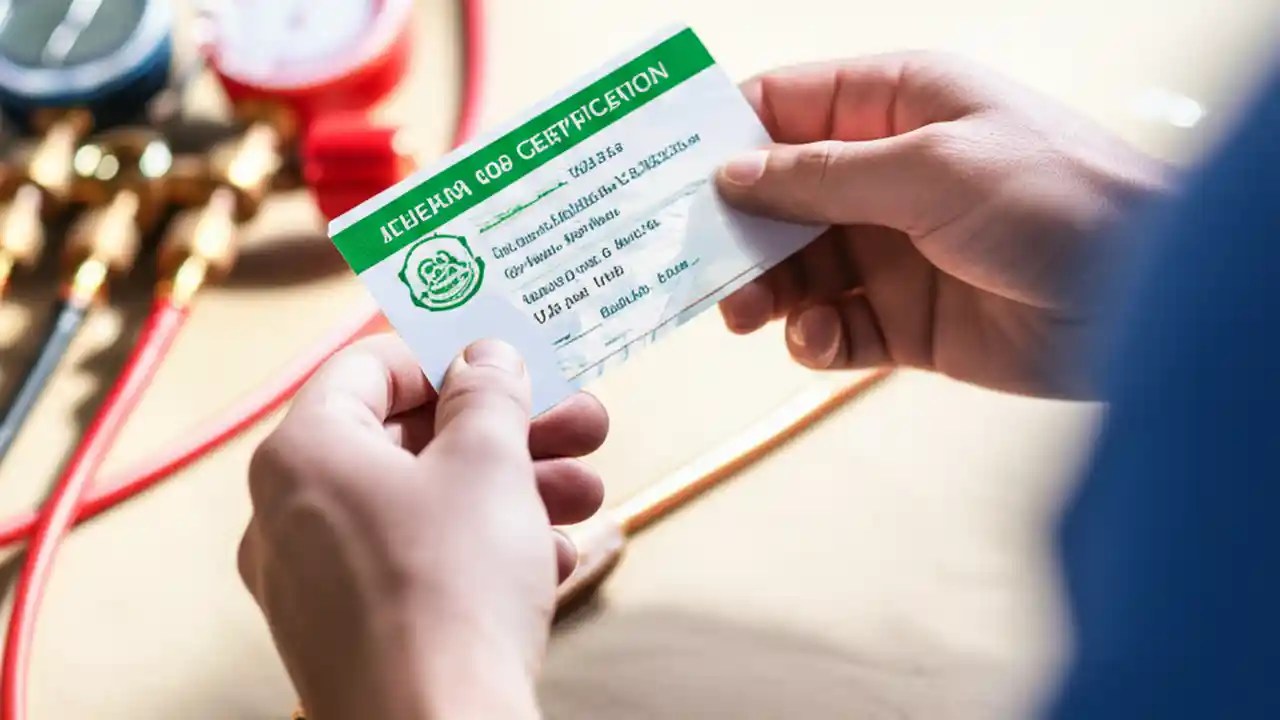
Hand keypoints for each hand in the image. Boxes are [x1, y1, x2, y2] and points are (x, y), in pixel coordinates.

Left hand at [238, 335, 607, 719]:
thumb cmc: (453, 588)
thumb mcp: (488, 463)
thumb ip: (488, 393)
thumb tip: (486, 356)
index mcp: (305, 452)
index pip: (368, 366)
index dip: (447, 353)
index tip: (509, 361)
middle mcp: (290, 513)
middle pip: (408, 440)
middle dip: (507, 430)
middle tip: (576, 425)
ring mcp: (315, 582)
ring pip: (423, 508)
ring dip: (511, 491)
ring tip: (586, 495)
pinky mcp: (348, 635)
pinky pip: (417, 567)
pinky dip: (482, 552)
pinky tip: (554, 560)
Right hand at [716, 52, 1169, 397]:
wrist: (1147, 304)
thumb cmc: (1060, 199)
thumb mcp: (929, 168)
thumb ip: (821, 175)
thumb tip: (730, 175)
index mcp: (898, 105)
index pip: (785, 107)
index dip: (722, 135)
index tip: (664, 173)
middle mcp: (889, 174)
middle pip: (777, 196)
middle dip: (732, 228)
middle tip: (689, 261)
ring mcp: (895, 249)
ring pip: (795, 268)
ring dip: (761, 291)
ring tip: (743, 312)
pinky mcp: (907, 321)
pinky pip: (834, 328)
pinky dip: (813, 339)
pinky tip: (817, 339)